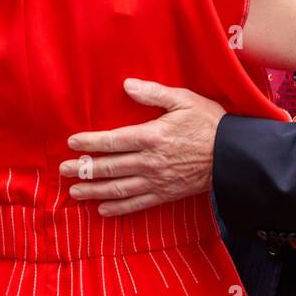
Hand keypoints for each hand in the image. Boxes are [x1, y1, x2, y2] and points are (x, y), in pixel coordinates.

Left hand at [60, 79, 225, 215]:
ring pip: (117, 188)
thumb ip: (154, 93)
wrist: (232, 155)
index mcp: (151, 136)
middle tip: (63, 170)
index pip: (112, 140)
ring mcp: (156, 181)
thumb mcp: (184, 100)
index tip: (72, 143)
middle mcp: (149, 161)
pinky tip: (102, 210)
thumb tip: (127, 85)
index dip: (90, 142)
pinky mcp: (165, 194)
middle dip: (83, 168)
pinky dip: (118, 208)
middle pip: (109, 167)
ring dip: (93, 190)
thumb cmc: (209, 123)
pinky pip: (136, 205)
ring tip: (75, 191)